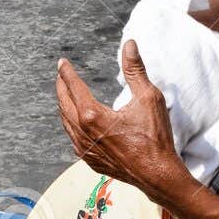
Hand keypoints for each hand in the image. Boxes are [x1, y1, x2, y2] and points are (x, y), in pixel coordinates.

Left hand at [56, 41, 188, 202]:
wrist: (157, 174)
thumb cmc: (154, 137)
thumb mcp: (148, 97)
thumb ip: (135, 70)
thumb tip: (129, 44)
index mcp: (92, 115)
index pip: (73, 86)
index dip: (67, 72)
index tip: (62, 62)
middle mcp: (83, 133)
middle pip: (63, 104)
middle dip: (61, 87)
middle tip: (61, 75)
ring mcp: (85, 149)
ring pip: (66, 123)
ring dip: (64, 106)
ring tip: (66, 95)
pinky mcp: (90, 161)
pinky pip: (73, 139)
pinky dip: (71, 125)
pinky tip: (76, 122)